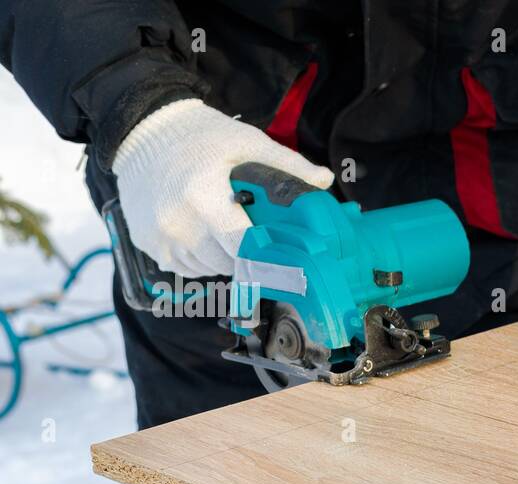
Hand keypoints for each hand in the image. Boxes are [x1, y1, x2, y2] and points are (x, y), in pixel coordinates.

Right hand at [110, 99, 334, 276]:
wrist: (141, 130)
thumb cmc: (201, 136)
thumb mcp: (247, 142)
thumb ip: (287, 165)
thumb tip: (326, 180)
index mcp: (204, 197)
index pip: (244, 249)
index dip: (266, 255)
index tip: (281, 255)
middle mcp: (178, 223)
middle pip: (228, 263)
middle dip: (246, 254)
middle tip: (251, 231)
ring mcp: (160, 237)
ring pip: (207, 269)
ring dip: (222, 257)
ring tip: (223, 227)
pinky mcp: (147, 244)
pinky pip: (184, 267)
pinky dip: (198, 258)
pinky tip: (201, 232)